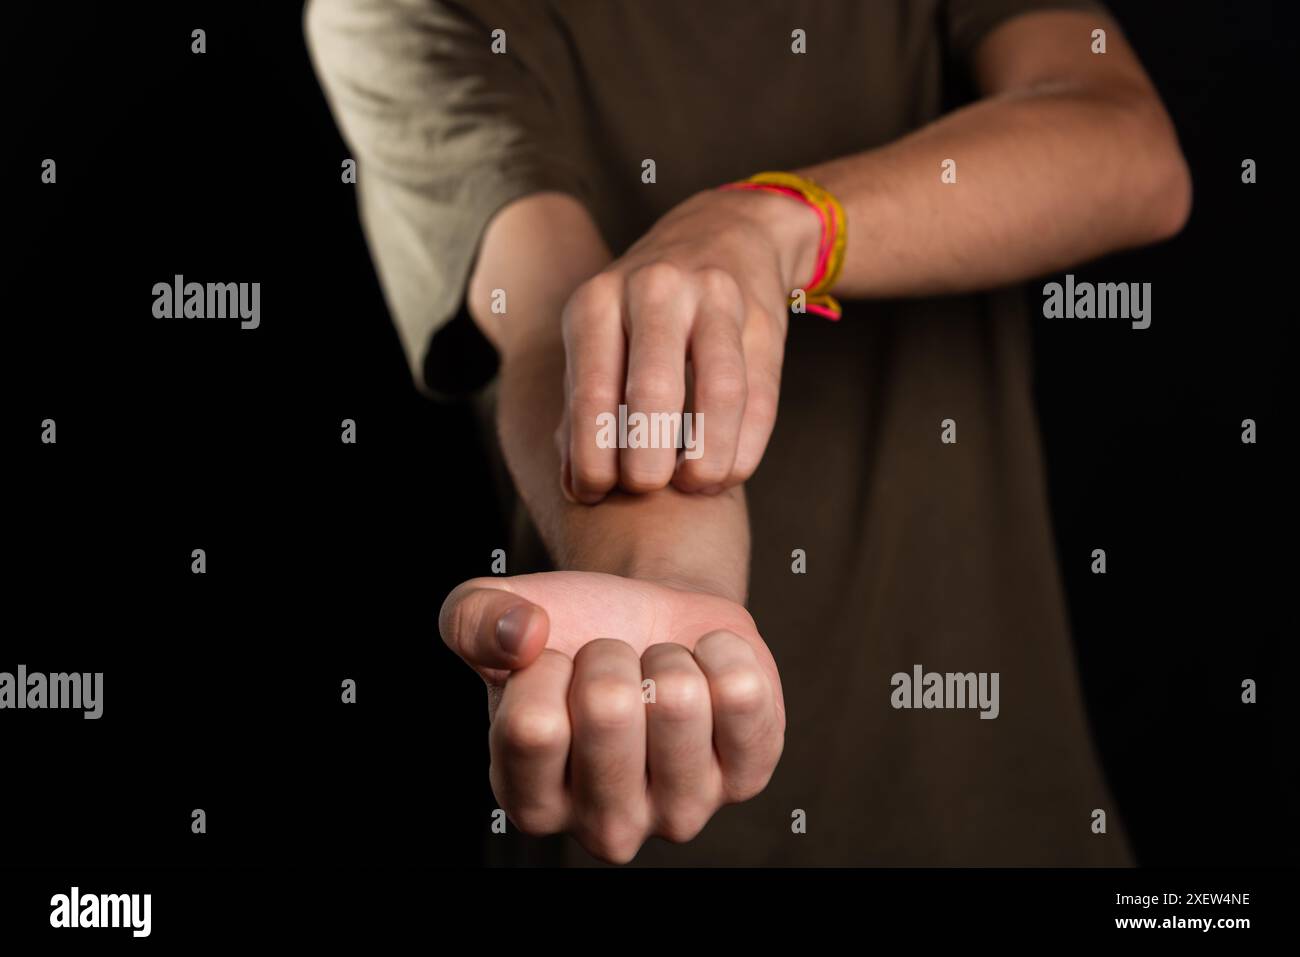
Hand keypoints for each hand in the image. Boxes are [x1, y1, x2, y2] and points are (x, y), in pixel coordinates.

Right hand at [438, 570, 785, 862]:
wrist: (651, 616)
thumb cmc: (569, 628)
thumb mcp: (491, 612)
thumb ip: (474, 620)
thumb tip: (523, 635)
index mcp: (529, 804)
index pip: (533, 728)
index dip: (545, 665)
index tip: (555, 664)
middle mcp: (605, 829)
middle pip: (610, 710)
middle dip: (610, 655)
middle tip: (614, 666)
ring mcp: (682, 812)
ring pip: (679, 699)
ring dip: (666, 656)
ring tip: (656, 669)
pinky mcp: (749, 776)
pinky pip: (742, 692)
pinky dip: (721, 651)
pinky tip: (703, 668)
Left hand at [558, 187, 819, 501]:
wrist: (725, 231)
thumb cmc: (643, 308)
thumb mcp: (601, 334)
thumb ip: (585, 406)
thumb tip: (575, 487)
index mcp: (599, 300)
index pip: (592, 389)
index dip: (591, 453)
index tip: (593, 494)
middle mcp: (656, 291)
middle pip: (654, 390)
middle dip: (648, 457)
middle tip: (644, 492)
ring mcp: (717, 300)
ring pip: (720, 391)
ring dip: (707, 455)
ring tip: (695, 487)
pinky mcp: (765, 319)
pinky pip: (760, 396)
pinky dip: (745, 445)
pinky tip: (728, 472)